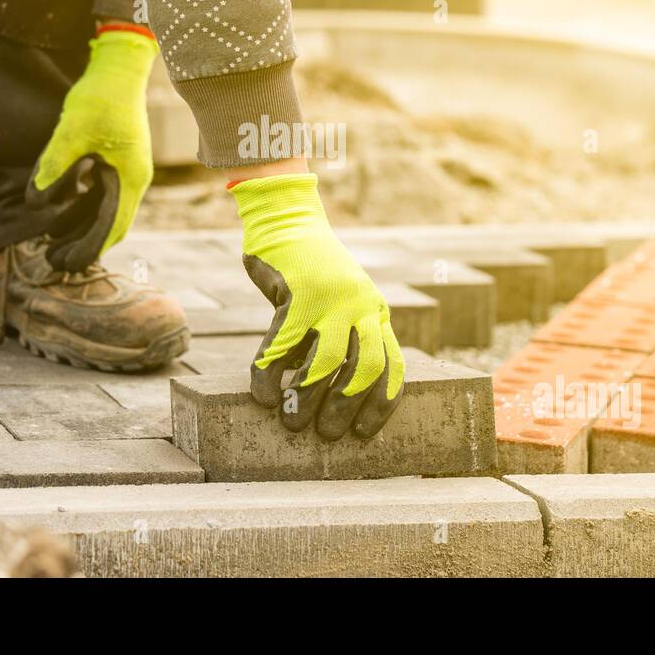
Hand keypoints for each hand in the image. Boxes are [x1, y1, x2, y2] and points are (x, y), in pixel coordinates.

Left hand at [26, 26, 155, 270]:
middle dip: (83, 245)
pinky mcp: (116, 160)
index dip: (89, 248)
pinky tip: (59, 212)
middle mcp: (132, 179)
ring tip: (52, 243)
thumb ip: (54, 165)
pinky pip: (100, 195)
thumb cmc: (102, 96)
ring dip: (80, 227)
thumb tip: (35, 201)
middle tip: (52, 262)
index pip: (112, 227)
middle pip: (110, 225)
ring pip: (104, 211)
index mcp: (130, 178)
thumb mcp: (73, 130)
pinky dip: (81, 208)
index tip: (65, 265)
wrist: (120, 67)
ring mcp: (126, 170)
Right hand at [230, 172, 404, 439]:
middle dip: (347, 407)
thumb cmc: (307, 271)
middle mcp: (361, 305)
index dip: (381, 404)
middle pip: (366, 367)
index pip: (392, 365)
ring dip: (310, 398)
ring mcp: (331, 297)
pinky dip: (272, 374)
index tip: (363, 433)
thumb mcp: (338, 301)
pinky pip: (284, 343)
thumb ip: (339, 336)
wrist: (285, 220)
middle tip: (326, 434)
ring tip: (292, 422)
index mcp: (375, 311)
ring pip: (328, 361)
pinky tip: (262, 394)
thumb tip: (319, 392)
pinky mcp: (298, 292)